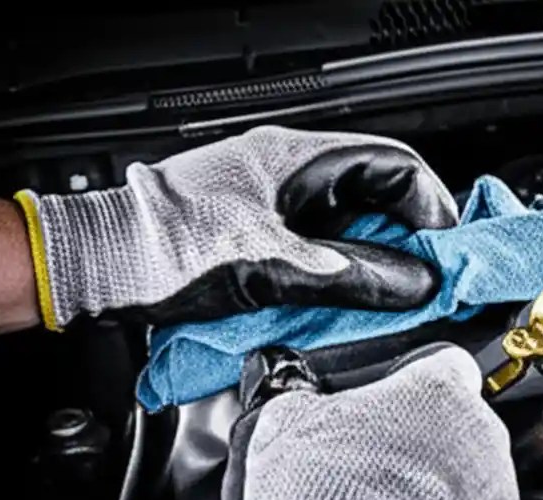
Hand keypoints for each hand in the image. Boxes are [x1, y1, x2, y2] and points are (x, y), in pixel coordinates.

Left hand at [15, 127, 458, 329]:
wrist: (97, 265)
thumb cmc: (166, 251)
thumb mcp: (274, 267)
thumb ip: (354, 275)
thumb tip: (415, 284)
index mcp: (297, 156)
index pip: (395, 166)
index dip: (431, 209)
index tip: (444, 253)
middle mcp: (288, 168)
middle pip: (375, 195)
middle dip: (406, 240)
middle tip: (423, 284)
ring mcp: (272, 197)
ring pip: (348, 222)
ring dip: (373, 259)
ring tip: (388, 299)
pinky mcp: (256, 228)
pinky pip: (318, 243)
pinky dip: (340, 269)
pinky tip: (344, 301)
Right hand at [220, 343, 519, 499]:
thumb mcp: (285, 424)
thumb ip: (300, 399)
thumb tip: (294, 400)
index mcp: (440, 388)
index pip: (443, 363)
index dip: (413, 380)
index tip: (392, 399)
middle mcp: (481, 435)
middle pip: (458, 423)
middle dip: (423, 440)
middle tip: (376, 463)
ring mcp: (494, 492)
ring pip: (470, 478)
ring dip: (437, 489)